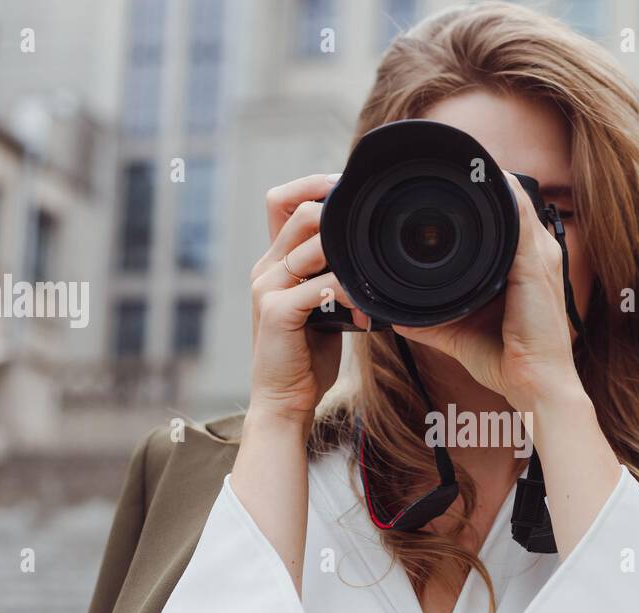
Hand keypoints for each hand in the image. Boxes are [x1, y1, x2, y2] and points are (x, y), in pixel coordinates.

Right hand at [247, 173, 369, 426]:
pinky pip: (320, 285)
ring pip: (312, 244)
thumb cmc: (307, 357)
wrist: (284, 400)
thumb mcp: (321, 307)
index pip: (282, 200)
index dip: (315, 187)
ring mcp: (266, 287)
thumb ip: (332, 277)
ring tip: (372, 291)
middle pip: (301, 211)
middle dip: (342, 218)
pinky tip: (363, 314)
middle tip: (373, 243)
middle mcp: (265, 268)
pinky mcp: (275, 311)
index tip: (352, 196)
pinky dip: (348, 293)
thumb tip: (368, 256)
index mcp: (274, 262)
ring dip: (351, 261)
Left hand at [392, 171, 582, 413]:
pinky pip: (521, 219)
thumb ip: (432, 322)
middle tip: (449, 164)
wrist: (535, 386)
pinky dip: (505, 195)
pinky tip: (485, 178)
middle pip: (513, 200)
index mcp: (527, 266)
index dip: (483, 197)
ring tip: (460, 162)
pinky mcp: (536, 267)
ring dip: (490, 180)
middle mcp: (539, 255)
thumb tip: (397, 317)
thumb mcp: (461, 334)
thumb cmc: (508, 362)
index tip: (452, 185)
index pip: (509, 216)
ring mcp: (542, 258)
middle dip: (483, 180)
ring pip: (516, 201)